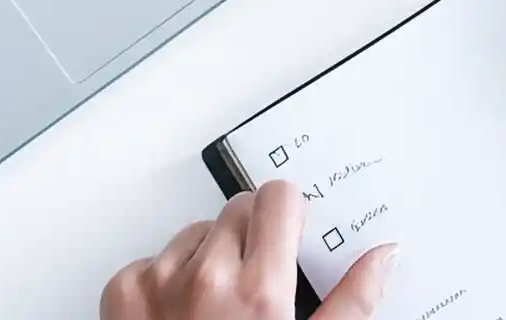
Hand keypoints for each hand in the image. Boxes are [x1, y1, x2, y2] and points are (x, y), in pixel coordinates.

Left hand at [101, 181, 397, 319]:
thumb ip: (352, 301)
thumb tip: (383, 256)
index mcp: (259, 291)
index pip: (278, 198)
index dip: (288, 216)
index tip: (289, 236)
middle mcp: (206, 277)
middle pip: (238, 208)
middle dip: (252, 235)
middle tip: (256, 284)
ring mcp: (158, 281)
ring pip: (197, 231)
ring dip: (209, 256)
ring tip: (217, 308)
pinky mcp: (122, 292)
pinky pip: (154, 258)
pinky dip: (168, 278)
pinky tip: (181, 315)